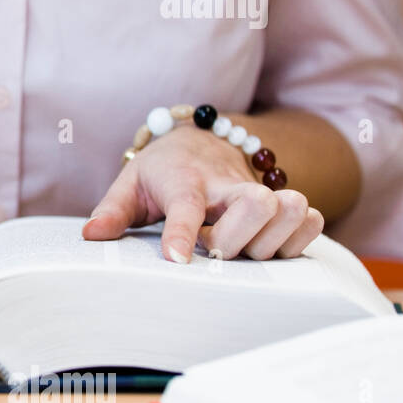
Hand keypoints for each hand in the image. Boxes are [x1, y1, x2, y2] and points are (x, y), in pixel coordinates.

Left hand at [81, 124, 323, 261]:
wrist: (202, 142)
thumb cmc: (162, 171)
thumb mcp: (130, 184)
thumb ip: (111, 211)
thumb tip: (90, 237)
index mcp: (184, 180)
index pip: (186, 206)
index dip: (183, 234)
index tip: (177, 261)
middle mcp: (227, 185)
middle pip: (256, 205)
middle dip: (237, 239)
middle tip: (213, 250)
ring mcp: (259, 194)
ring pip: (289, 212)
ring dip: (267, 244)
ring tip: (239, 251)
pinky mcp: (282, 208)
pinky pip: (312, 222)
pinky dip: (298, 241)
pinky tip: (269, 249)